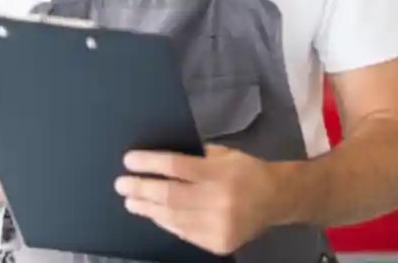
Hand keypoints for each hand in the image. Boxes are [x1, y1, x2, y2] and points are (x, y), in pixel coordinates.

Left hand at [115, 145, 285, 255]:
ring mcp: (218, 225)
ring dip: (148, 209)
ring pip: (173, 217)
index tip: (129, 160)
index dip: (150, 163)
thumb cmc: (246, 171)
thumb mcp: (224, 154)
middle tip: (121, 184)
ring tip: (131, 201)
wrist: (276, 200)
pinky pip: (183, 233)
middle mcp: (218, 200)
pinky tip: (154, 214)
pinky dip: (166, 222)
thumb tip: (159, 158)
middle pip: (170, 195)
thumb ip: (195, 156)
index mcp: (220, 173)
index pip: (176, 166)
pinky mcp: (218, 243)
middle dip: (141, 188)